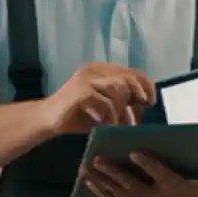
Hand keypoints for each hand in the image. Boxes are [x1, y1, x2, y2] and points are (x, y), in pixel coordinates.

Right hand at [38, 63, 155, 136]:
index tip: (150, 102)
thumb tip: (145, 107)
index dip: (146, 86)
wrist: (47, 119)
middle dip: (138, 97)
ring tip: (119, 125)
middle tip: (139, 114)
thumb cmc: (79, 115)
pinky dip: (110, 117)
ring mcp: (87, 79)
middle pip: (128, 79)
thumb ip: (123, 103)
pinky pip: (105, 103)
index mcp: (103, 70)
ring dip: (122, 111)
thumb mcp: (106, 107)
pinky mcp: (80, 92)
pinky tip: (107, 126)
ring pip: (118, 89)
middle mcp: (95, 70)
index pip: (133, 72)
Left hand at [81, 152, 197, 196]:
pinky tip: (89, 183)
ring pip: (118, 193)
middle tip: (98, 158)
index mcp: (174, 186)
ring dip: (101, 181)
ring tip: (85, 169)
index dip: (147, 164)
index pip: (160, 174)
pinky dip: (101, 192)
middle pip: (131, 185)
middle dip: (113, 172)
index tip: (134, 152)